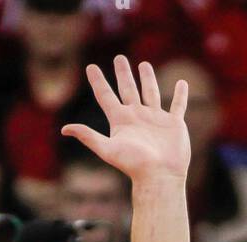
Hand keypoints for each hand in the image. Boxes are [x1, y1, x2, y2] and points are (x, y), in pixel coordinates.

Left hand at [62, 57, 189, 183]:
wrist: (159, 177)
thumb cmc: (134, 165)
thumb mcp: (107, 149)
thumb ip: (88, 136)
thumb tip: (64, 129)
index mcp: (121, 120)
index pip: (106, 96)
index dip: (98, 81)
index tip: (90, 67)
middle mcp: (137, 117)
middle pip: (128, 89)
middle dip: (123, 74)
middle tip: (119, 58)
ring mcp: (156, 119)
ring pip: (151, 93)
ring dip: (148, 79)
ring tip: (144, 65)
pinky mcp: (174, 125)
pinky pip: (178, 105)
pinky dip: (181, 95)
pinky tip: (182, 84)